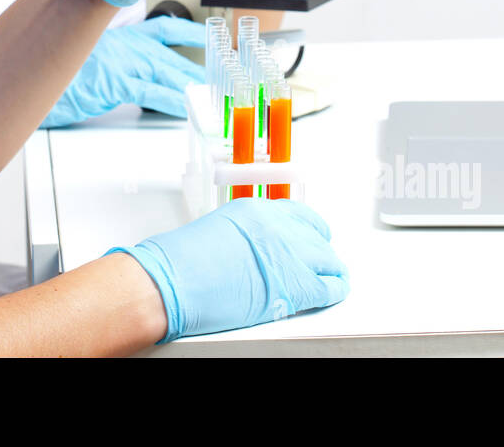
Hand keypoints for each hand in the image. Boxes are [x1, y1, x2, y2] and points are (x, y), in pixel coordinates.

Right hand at [41, 17, 206, 126]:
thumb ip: (109, 63)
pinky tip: (185, 108)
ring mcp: (119, 62)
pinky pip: (152, 93)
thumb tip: (126, 76)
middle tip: (220, 77)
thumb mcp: (84, 61)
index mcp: (117, 35)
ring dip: (189, 86)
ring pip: (166, 72)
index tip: (209, 33)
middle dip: (196, 67)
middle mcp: (123, 44)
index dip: (189, 29)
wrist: (26, 78)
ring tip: (210, 97)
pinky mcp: (115, 83)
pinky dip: (172, 101)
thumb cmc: (51, 73)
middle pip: (170, 55)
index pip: (163, 27)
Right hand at [108, 198, 347, 341]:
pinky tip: (332, 293)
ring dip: (331, 271)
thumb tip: (254, 250)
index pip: (299, 214)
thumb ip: (243, 235)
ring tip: (332, 280)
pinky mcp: (294, 285)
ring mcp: (288, 254)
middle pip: (317, 237)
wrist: (170, 283)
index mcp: (256, 209)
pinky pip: (329, 287)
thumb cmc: (179, 262)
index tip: (313, 238)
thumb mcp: (215, 229)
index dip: (309, 230)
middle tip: (323, 263)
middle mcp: (277, 226)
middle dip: (322, 252)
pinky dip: (334, 291)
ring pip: (329, 261)